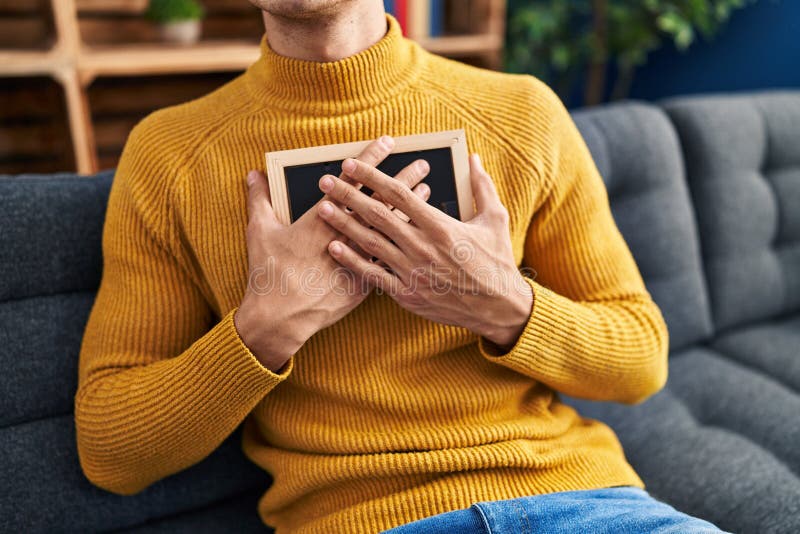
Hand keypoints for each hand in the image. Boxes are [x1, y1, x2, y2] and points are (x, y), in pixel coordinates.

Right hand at [234, 136, 431, 370]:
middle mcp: (345, 235)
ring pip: (391, 227)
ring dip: (410, 208)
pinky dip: (405, 242)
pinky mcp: (364, 282)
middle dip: (402, 180)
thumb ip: (259, 199)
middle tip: (422, 164)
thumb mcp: (259, 232)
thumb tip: (253, 174)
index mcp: (321, 219)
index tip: (387, 143)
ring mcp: (358, 259)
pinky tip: (418, 233)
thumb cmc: (269, 274)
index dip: (370, 160)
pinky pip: (391, 258)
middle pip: (380, 202)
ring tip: (426, 191)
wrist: (280, 317)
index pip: (352, 181)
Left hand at [316, 153, 533, 349]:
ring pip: (370, 243)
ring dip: (343, 224)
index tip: (351, 164)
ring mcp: (413, 272)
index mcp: (441, 226)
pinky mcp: (407, 294)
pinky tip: (333, 248)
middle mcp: (423, 247)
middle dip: (348, 195)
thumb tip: (473, 157)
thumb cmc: (497, 261)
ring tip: (322, 208)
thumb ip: (481, 186)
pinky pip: (373, 275)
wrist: (499, 307)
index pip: (398, 194)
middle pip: (377, 214)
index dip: (371, 177)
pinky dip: (351, 261)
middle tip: (325, 181)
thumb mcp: (496, 219)